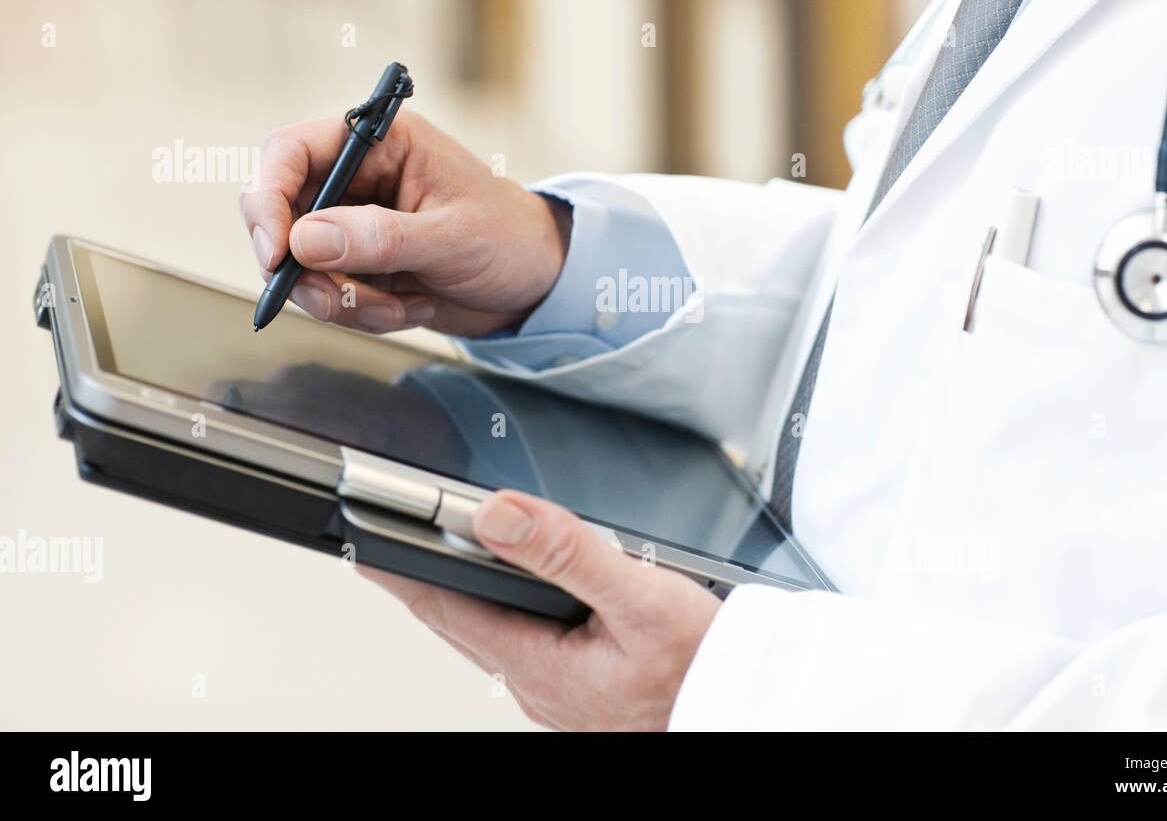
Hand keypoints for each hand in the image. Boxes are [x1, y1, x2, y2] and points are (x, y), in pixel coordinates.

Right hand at [240, 112, 571, 336]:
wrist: (535, 282)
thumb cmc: (509, 239)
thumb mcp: (454, 238)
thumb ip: (381, 238)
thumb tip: (305, 240)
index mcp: (381, 143)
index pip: (290, 152)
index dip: (268, 198)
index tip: (277, 253)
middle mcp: (356, 178)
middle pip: (280, 214)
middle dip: (305, 269)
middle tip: (344, 301)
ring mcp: (351, 224)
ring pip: (299, 266)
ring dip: (342, 301)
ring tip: (401, 306)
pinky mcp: (356, 265)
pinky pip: (327, 296)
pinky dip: (362, 314)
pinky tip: (411, 307)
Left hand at [360, 490, 722, 730]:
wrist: (747, 706)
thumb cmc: (703, 665)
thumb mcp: (640, 597)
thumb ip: (568, 553)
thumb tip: (498, 516)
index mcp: (541, 665)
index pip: (447, 607)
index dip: (401, 571)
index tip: (365, 543)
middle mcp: (541, 684)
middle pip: (460, 624)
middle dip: (421, 582)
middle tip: (384, 547)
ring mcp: (560, 689)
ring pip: (489, 635)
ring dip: (457, 597)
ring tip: (432, 561)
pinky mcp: (582, 686)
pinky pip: (521, 645)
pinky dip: (498, 612)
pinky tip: (507, 598)